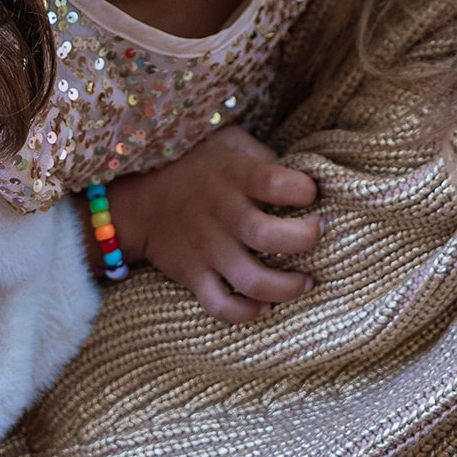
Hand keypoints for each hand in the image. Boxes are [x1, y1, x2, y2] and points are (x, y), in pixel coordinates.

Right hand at [103, 126, 321, 322]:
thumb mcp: (228, 142)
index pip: (281, 184)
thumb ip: (262, 156)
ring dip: (288, 287)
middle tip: (318, 235)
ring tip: (305, 282)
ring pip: (253, 281)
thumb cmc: (194, 165)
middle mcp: (223, 214)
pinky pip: (222, 306)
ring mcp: (208, 248)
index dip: (306, 190)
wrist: (138, 199)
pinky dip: (247, 313)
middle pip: (272, 237)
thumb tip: (300, 175)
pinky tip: (266, 304)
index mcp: (235, 175)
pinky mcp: (193, 275)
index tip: (311, 193)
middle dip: (307, 240)